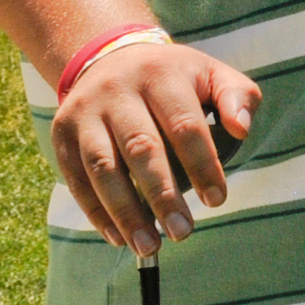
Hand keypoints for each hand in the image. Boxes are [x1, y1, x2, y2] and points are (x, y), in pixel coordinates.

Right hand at [54, 41, 261, 254]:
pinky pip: (76, 179)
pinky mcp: (62, 135)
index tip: (217, 200)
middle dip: (162, 196)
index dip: (202, 164)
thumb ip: (237, 97)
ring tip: (149, 246)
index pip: (184, 125)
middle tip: (183, 233)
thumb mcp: (212, 74)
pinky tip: (117, 237)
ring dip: (125, 213)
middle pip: (141, 149)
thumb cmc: (175, 77)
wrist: (110, 57)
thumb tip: (242, 129)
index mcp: (161, 75)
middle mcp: (118, 92)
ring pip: (102, 168)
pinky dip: (95, 212)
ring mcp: (85, 113)